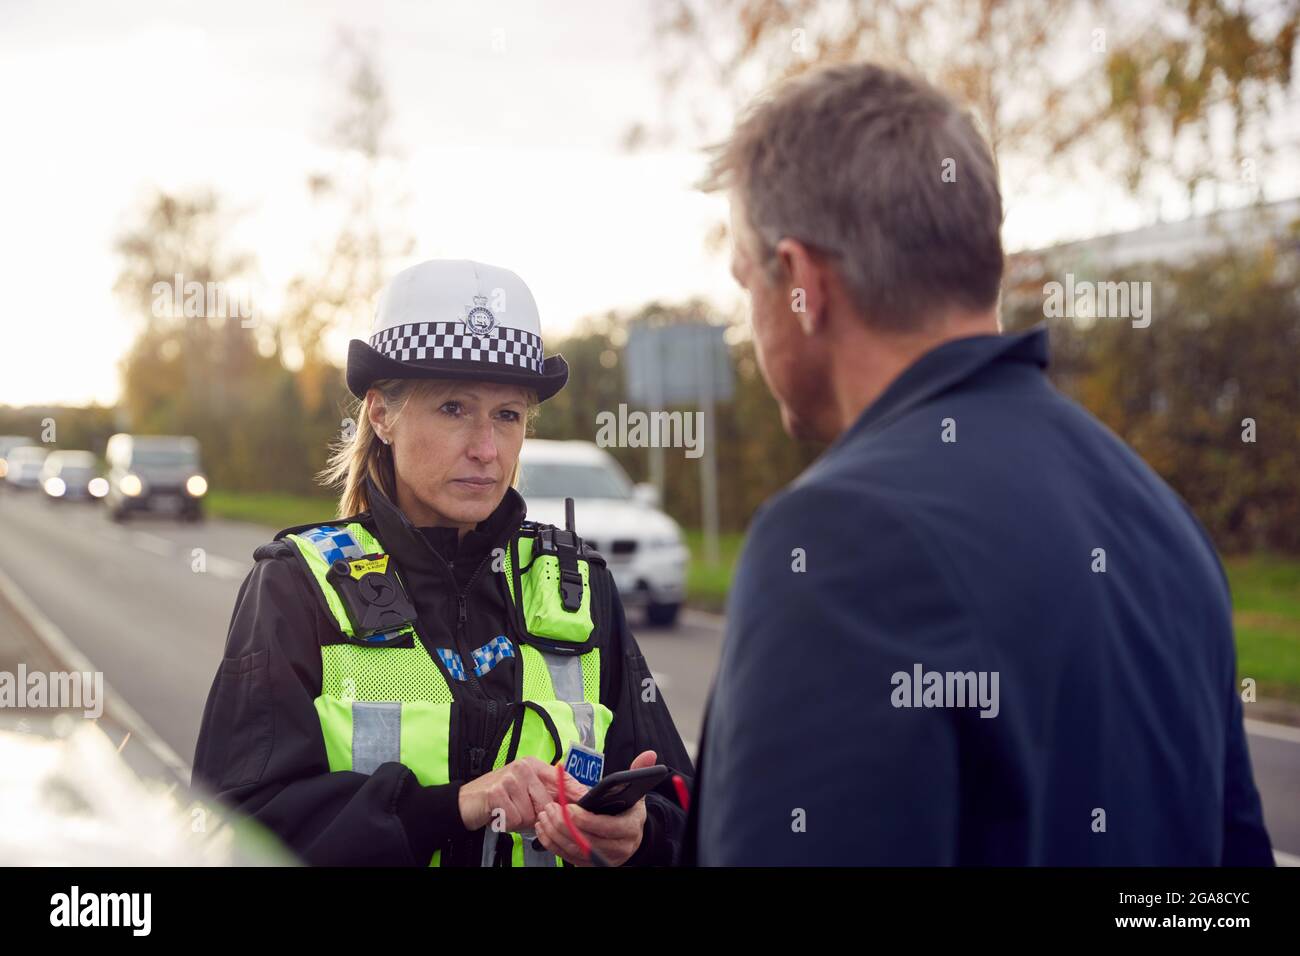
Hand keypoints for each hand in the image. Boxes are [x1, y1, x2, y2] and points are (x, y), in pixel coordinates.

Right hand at [458, 756, 566, 831]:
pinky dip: (506, 823)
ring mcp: (509, 778)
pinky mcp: (497, 792)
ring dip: (519, 820)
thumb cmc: (498, 799)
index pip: (561, 777)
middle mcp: (522, 767)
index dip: (576, 790)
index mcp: (533, 765)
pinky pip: (514, 818)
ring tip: (507, 811)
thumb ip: (546, 794)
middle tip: (518, 811)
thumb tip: (574, 802)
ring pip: (530, 814)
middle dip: (535, 816)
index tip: (587, 799)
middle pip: (546, 804)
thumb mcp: (524, 792)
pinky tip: (498, 814)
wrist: (465, 803)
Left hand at [533, 750, 655, 865]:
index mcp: (630, 828)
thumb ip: (638, 772)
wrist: (632, 837)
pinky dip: (553, 844)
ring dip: (555, 834)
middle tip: (551, 808)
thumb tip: (649, 754)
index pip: (607, 827)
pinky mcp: (590, 864)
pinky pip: (568, 857)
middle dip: (565, 825)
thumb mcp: (636, 792)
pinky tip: (544, 830)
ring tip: (545, 816)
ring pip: (575, 850)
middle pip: (588, 841)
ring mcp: (604, 859)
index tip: (568, 808)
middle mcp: (618, 848)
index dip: (586, 820)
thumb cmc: (629, 811)